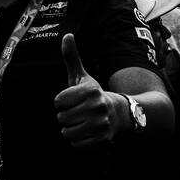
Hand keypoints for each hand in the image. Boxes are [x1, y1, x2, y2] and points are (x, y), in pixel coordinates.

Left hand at [53, 34, 124, 148]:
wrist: (121, 114)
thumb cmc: (94, 95)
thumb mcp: (83, 76)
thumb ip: (72, 57)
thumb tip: (66, 35)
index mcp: (90, 90)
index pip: (57, 101)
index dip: (62, 102)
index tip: (72, 100)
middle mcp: (97, 106)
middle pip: (61, 118)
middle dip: (66, 116)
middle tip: (78, 112)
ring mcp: (101, 124)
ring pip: (67, 133)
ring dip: (70, 130)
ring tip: (81, 123)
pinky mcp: (103, 140)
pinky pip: (76, 144)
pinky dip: (78, 141)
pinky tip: (87, 132)